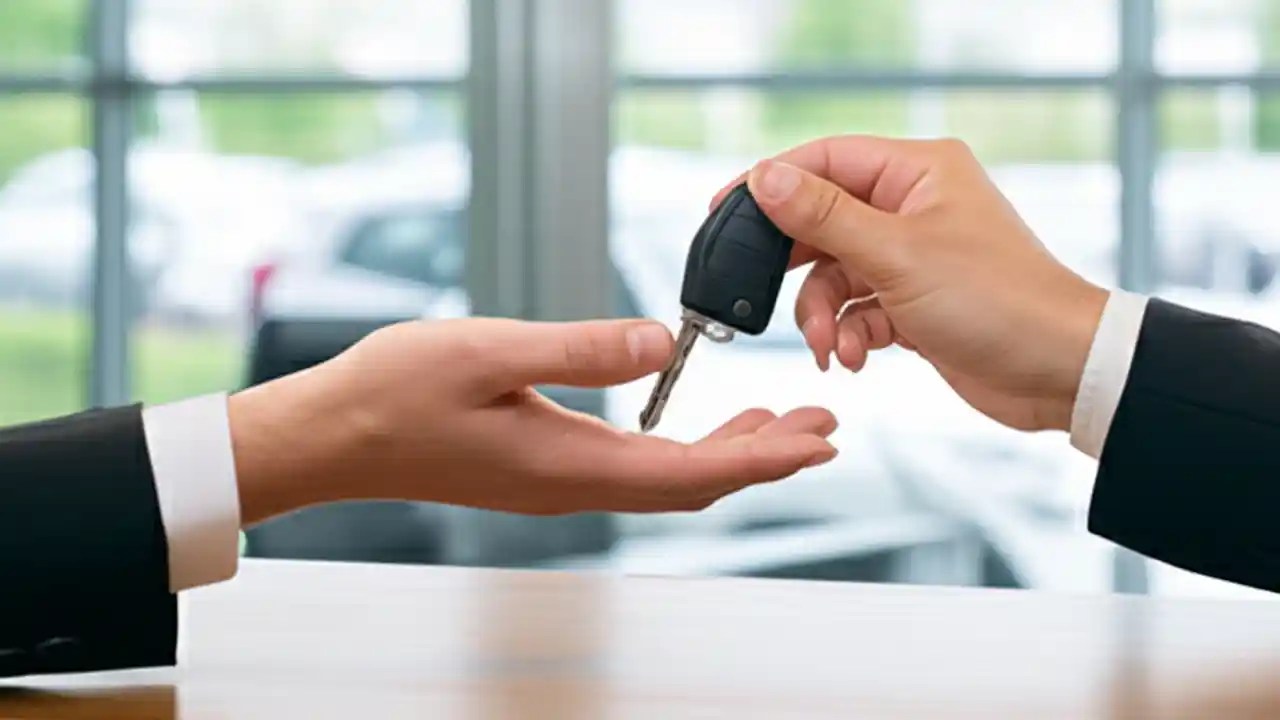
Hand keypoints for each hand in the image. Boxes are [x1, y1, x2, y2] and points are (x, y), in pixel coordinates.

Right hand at [228, 317, 837, 523]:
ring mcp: (560, 482)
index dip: (764, 458)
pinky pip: (637, 467)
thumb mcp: (488, 352)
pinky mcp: (546, 468)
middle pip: (694, 483)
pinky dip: (685, 447)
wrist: (335, 437)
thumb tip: (663, 344)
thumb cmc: (395, 395)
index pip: (692, 473)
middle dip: (765, 457)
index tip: (818, 440)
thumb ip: (580, 349)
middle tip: (822, 428)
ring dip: (730, 453)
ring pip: (669, 478)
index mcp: (570, 464)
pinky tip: (697, 423)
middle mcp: (575, 486)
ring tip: (780, 424)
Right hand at [714, 136, 1107, 431]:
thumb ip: (823, 216)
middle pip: (822, 221)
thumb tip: (765, 177)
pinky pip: (856, 307)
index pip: (823, 160)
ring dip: (823, 313)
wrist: (1057, 373)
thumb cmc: (998, 302)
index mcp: (916, 172)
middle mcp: (913, 206)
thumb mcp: (896, 255)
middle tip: (759, 291)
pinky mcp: (914, 300)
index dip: (770, 185)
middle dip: (796, 269)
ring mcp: (913, 255)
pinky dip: (848, 333)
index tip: (724, 212)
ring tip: (831, 346)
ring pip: (834, 274)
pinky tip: (853, 356)